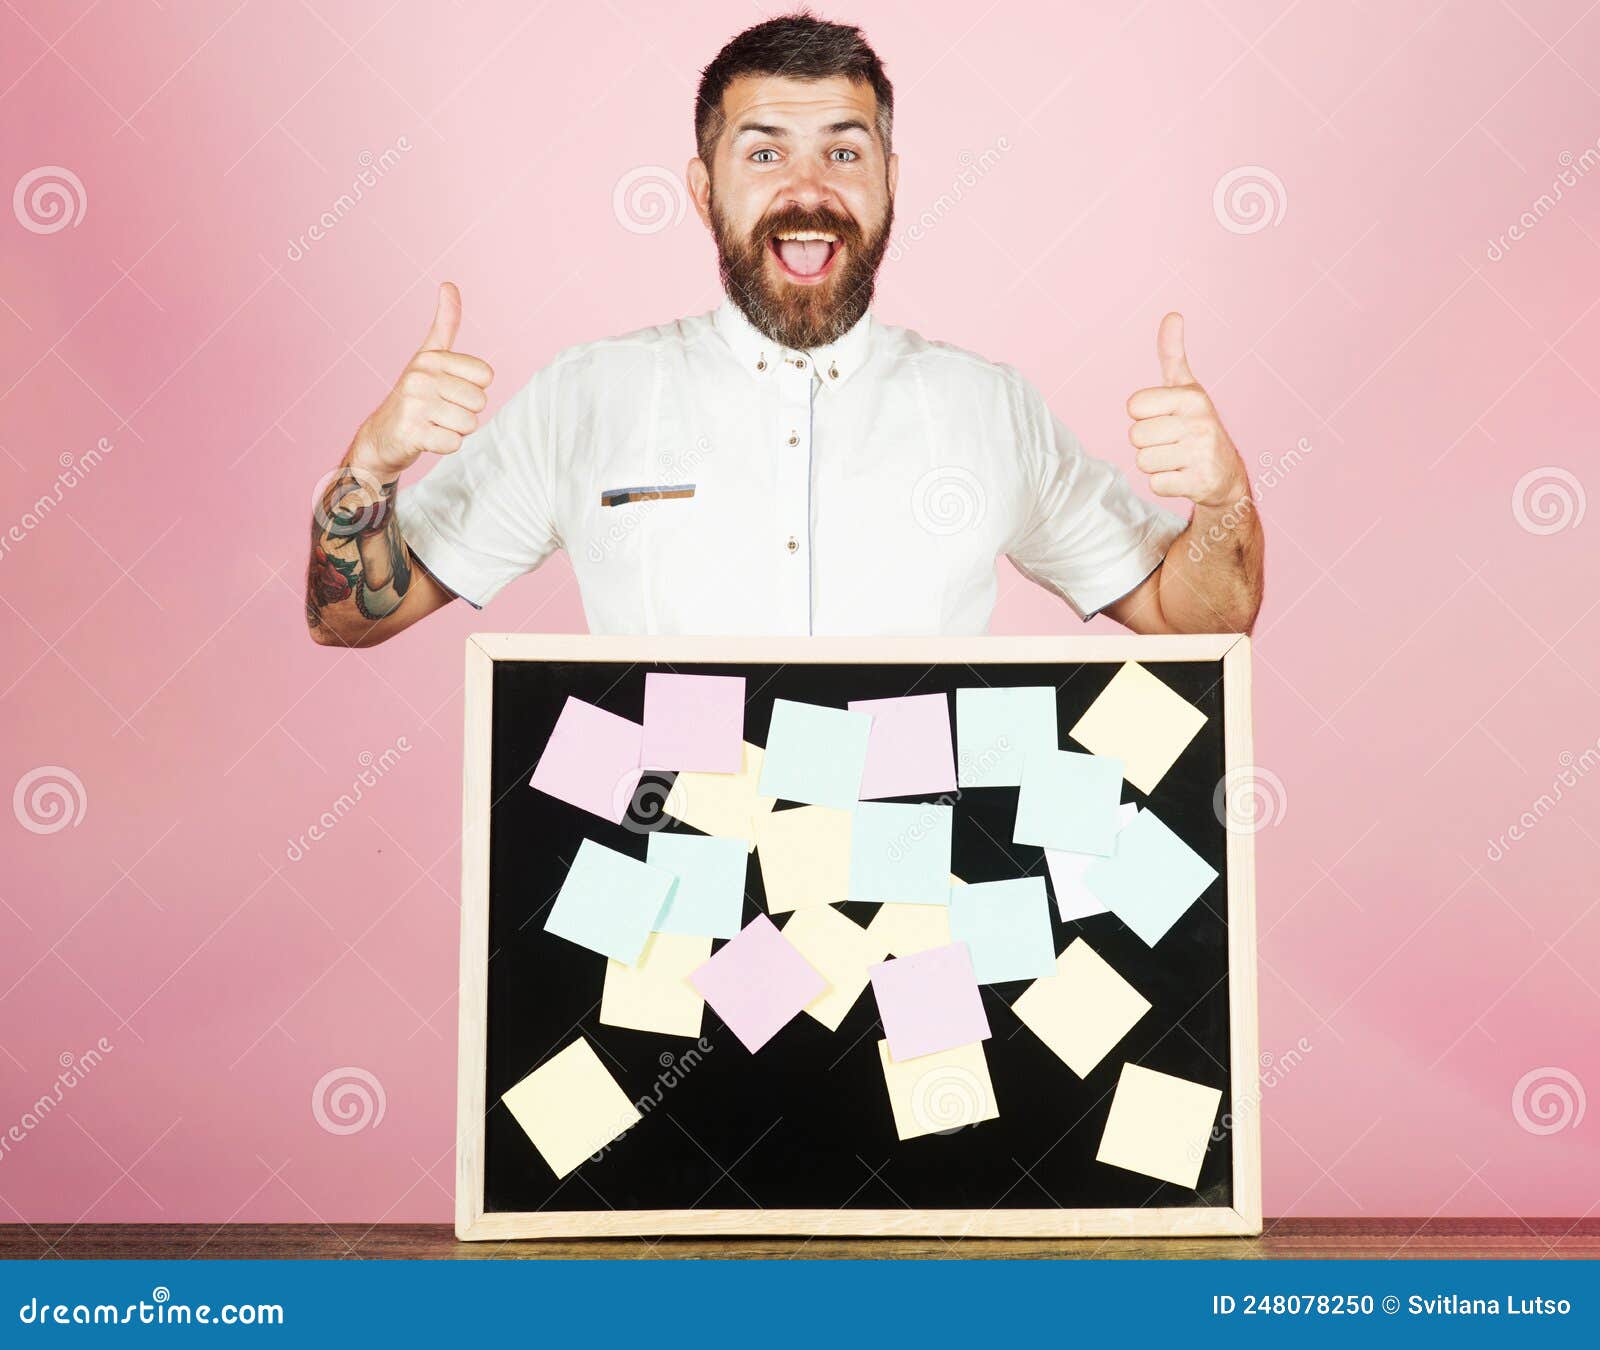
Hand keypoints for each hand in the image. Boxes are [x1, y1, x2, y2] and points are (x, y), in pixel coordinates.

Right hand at [350, 282, 493, 482]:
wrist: (381, 436)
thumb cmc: (415, 395)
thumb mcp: (429, 356)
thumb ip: (445, 323)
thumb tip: (449, 283)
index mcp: (431, 358)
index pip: (486, 376)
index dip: (473, 388)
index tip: (449, 389)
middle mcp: (420, 377)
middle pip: (480, 402)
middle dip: (465, 412)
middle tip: (440, 411)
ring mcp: (414, 405)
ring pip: (469, 424)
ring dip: (456, 429)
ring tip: (434, 423)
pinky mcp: (412, 433)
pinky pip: (454, 443)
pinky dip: (445, 445)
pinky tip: (427, 437)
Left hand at [1126, 313, 1247, 510]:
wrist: (1225, 474)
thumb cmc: (1196, 425)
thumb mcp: (1186, 388)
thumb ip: (1172, 354)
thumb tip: (1173, 314)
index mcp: (1192, 397)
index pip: (1134, 406)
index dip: (1143, 415)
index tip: (1164, 417)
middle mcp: (1200, 423)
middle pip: (1135, 436)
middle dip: (1148, 442)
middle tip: (1171, 442)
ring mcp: (1201, 454)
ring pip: (1143, 461)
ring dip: (1155, 464)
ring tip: (1177, 458)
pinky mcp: (1199, 483)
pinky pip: (1155, 484)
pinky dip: (1164, 484)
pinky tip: (1183, 476)